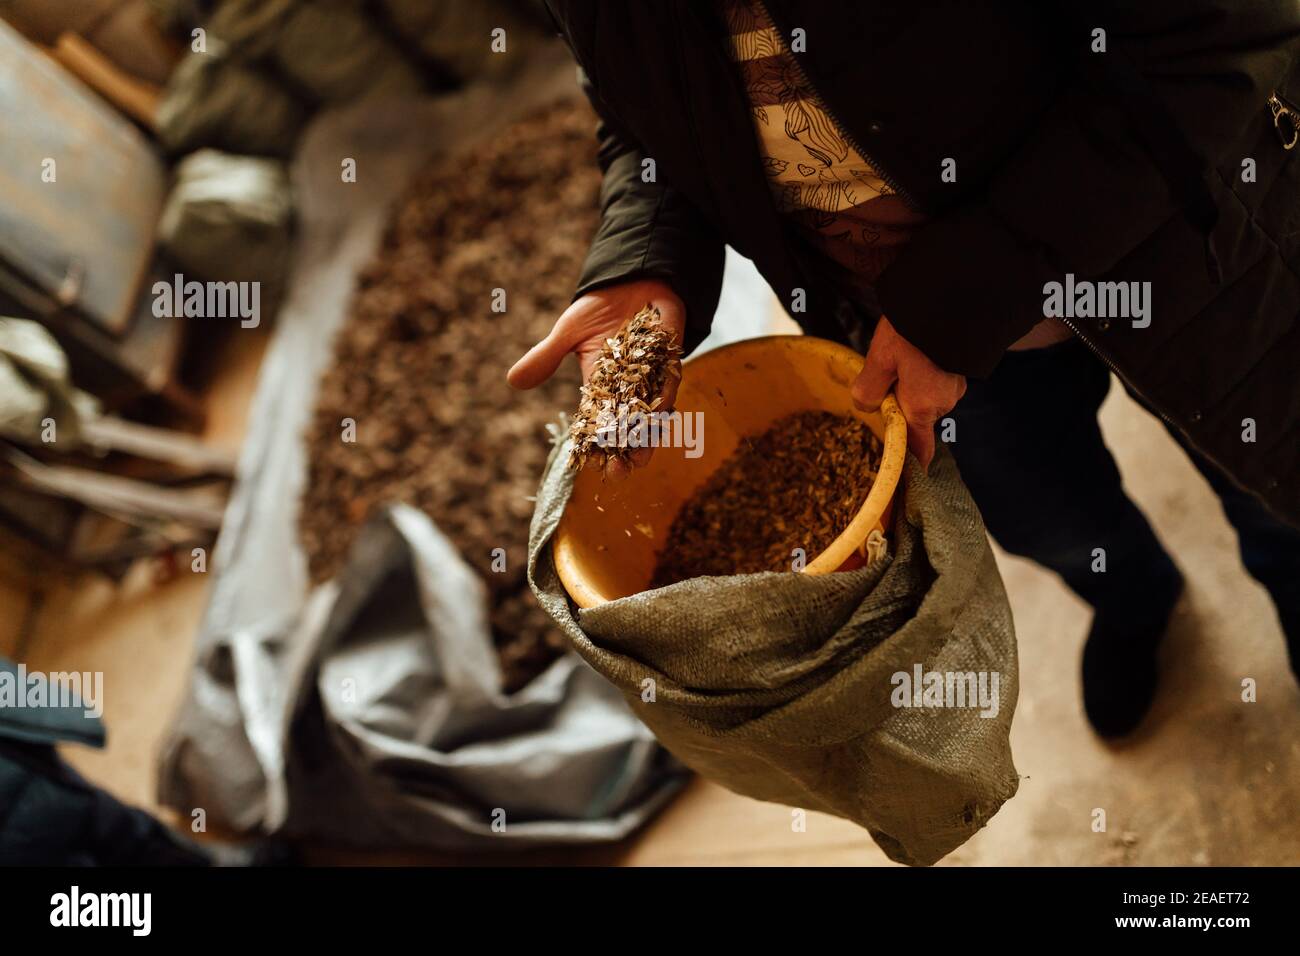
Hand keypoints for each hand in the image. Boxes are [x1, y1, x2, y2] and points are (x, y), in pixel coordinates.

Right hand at [508, 279, 685, 477]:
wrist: (631, 277)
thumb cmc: (599, 308)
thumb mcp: (568, 332)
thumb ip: (545, 357)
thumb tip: (513, 381)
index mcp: (602, 386)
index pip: (599, 422)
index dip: (597, 444)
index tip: (594, 466)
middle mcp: (629, 386)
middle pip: (629, 425)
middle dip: (627, 449)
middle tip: (623, 471)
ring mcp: (653, 374)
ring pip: (652, 411)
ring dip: (648, 434)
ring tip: (642, 455)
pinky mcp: (671, 356)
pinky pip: (669, 379)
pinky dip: (665, 395)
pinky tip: (661, 413)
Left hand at [850, 315, 965, 469]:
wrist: (952, 298)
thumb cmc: (914, 330)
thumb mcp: (880, 359)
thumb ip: (869, 389)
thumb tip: (865, 406)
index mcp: (923, 408)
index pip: (919, 449)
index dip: (911, 464)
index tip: (905, 479)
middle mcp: (943, 402)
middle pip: (916, 418)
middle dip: (898, 406)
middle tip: (880, 383)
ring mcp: (955, 385)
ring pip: (925, 397)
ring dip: (909, 387)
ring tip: (896, 360)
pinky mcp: (959, 368)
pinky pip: (936, 381)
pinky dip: (922, 374)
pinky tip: (911, 354)